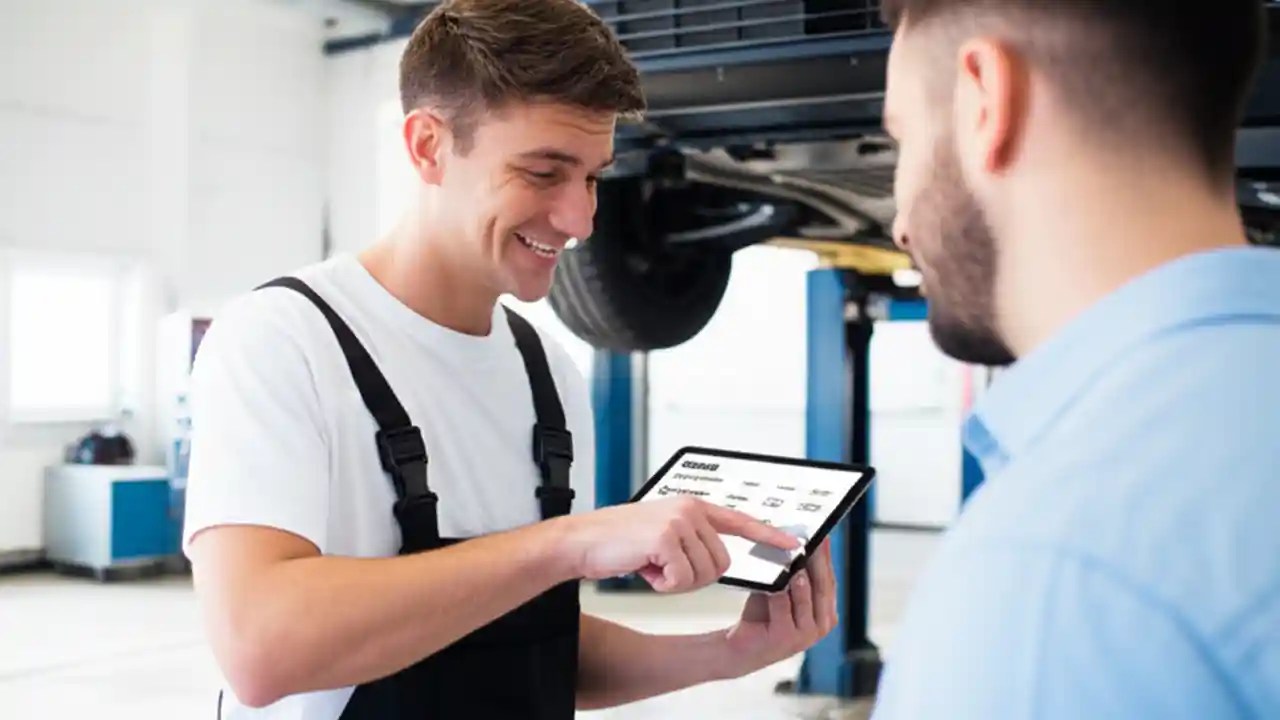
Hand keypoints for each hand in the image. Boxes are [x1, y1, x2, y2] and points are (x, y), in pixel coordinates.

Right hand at [558, 497, 800, 592]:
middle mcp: (690, 509)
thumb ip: (691, 538)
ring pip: (703, 574)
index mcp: (693, 506)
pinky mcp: (666, 538)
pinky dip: (663, 585)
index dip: (768, 535)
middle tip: (662, 568)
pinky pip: (682, 580)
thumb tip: (716, 560)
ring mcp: (679, 521)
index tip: (794, 544)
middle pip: (721, 563)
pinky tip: (644, 568)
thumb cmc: (620, 543)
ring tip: (650, 564)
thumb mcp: (662, 533)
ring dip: (676, 581)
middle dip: (693, 577)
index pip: (740, 520)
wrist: (581, 541)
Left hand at [720, 539, 837, 677]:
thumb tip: (797, 543)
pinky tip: (776, 579)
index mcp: (826, 613)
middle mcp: (821, 625)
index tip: (822, 536)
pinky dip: (779, 591)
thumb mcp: (784, 592)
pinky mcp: (785, 638)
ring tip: (796, 557)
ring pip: (804, 596)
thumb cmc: (765, 616)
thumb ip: (795, 574)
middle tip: (810, 540)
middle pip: (821, 586)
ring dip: (800, 575)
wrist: (742, 647)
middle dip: (816, 560)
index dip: (826, 557)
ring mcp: (805, 634)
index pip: (829, 579)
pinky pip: (782, 606)